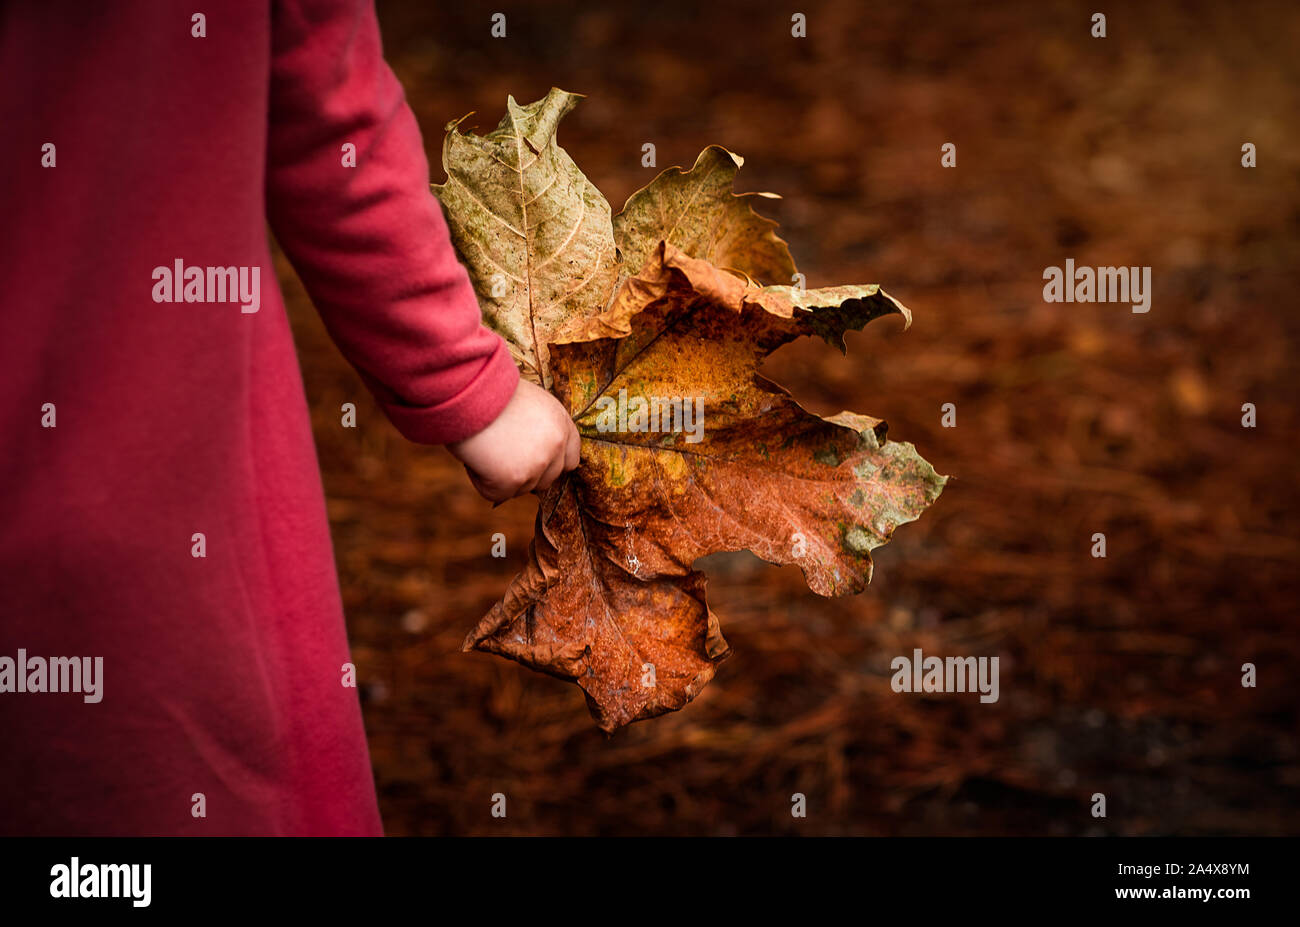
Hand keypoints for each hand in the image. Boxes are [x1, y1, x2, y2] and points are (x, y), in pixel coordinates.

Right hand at [447, 378, 580, 501]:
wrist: (468, 391)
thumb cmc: (490, 392)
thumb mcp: (528, 403)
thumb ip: (539, 428)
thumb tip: (533, 452)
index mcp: (561, 423)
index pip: (571, 459)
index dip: (551, 464)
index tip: (533, 462)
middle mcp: (556, 444)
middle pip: (548, 479)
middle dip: (526, 474)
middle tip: (501, 455)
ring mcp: (537, 464)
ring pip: (521, 488)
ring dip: (501, 476)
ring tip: (486, 448)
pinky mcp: (513, 479)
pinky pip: (495, 494)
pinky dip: (480, 480)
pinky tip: (475, 457)